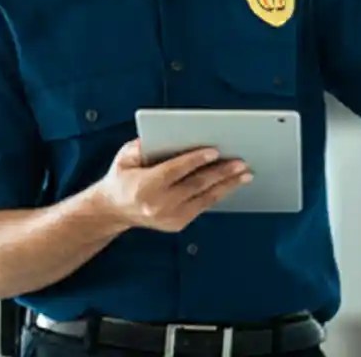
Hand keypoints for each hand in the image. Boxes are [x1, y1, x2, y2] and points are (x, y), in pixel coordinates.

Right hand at [95, 140, 250, 232]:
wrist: (114, 211)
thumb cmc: (122, 177)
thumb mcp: (124, 157)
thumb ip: (141, 146)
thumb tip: (168, 135)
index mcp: (146, 186)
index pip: (175, 171)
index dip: (196, 160)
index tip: (215, 150)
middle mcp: (159, 205)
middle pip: (196, 185)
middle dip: (221, 172)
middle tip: (241, 162)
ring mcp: (170, 218)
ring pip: (205, 198)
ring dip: (228, 185)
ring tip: (246, 173)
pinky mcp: (178, 224)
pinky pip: (203, 206)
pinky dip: (219, 194)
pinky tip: (232, 183)